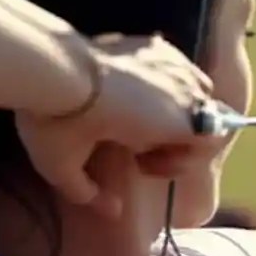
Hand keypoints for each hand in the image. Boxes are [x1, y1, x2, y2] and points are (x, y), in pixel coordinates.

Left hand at [15, 34, 217, 214]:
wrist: (45, 65)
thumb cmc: (61, 121)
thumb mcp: (64, 168)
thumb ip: (91, 195)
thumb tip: (113, 211)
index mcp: (175, 125)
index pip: (209, 144)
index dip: (180, 160)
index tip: (142, 161)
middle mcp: (184, 92)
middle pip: (205, 118)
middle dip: (178, 135)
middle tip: (136, 142)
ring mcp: (171, 63)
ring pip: (197, 88)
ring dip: (177, 105)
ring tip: (141, 112)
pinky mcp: (152, 43)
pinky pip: (177, 65)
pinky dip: (165, 78)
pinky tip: (133, 85)